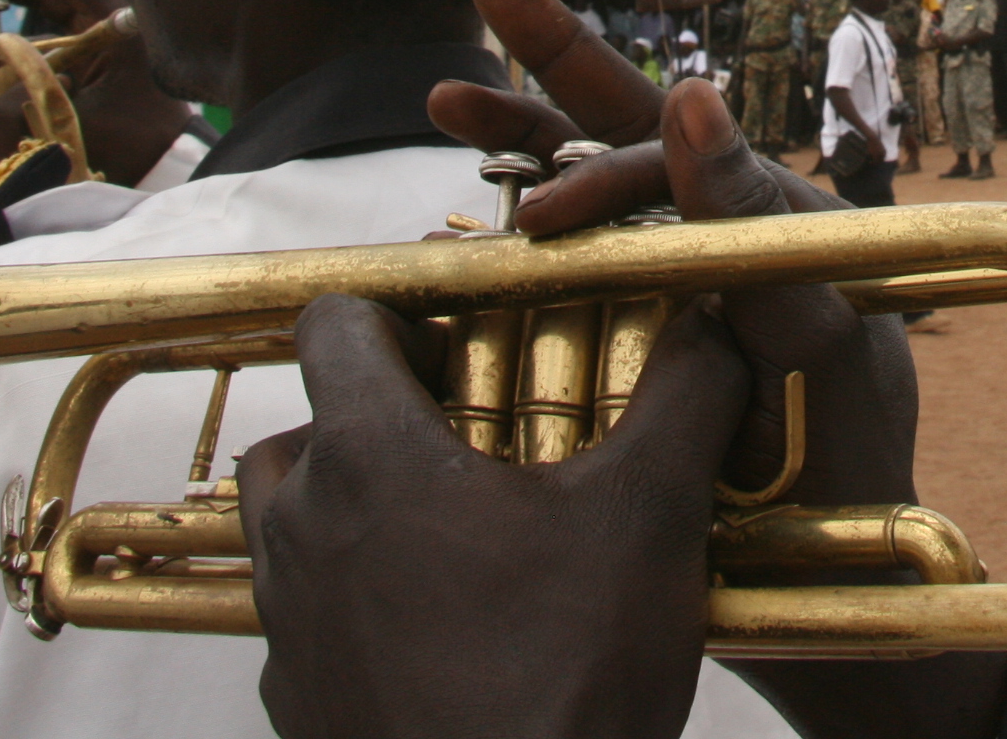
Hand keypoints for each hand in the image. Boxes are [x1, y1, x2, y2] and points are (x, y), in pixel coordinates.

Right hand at [0, 0, 194, 186]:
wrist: (164, 162)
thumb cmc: (127, 145)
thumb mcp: (77, 119)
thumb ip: (40, 86)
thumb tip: (2, 56)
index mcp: (118, 23)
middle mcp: (116, 12)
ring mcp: (107, 22)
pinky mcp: (98, 36)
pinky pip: (58, 5)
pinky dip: (23, 0)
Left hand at [241, 293, 750, 738]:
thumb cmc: (560, 681)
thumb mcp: (648, 518)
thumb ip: (683, 399)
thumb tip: (715, 327)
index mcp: (370, 458)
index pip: (333, 324)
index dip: (398, 310)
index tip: (465, 335)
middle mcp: (303, 528)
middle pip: (307, 420)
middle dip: (380, 411)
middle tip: (474, 433)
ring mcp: (290, 618)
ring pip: (294, 518)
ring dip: (358, 500)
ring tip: (460, 525)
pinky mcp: (296, 696)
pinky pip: (309, 611)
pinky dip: (359, 595)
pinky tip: (449, 623)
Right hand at [426, 0, 1006, 738]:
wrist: (836, 575)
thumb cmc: (850, 454)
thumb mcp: (821, 334)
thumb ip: (758, 221)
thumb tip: (690, 94)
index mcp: (765, 215)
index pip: (674, 153)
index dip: (603, 170)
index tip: (540, 216)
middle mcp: (714, 233)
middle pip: (624, 120)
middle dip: (555, 53)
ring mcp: (670, 280)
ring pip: (583, 181)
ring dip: (517, 132)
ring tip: (444, 95)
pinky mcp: (631, 335)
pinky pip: (561, 267)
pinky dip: (504, 238)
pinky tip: (454, 230)